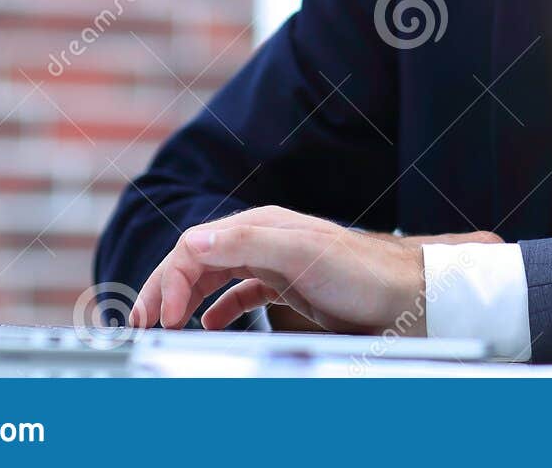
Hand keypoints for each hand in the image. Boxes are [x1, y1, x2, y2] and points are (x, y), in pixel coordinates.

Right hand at [127, 206, 499, 333]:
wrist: (408, 295)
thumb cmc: (362, 272)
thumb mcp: (302, 252)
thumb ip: (248, 242)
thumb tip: (194, 241)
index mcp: (261, 226)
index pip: (194, 246)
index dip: (168, 280)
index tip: (160, 318)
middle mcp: (264, 239)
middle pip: (197, 259)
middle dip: (163, 289)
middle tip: (143, 324)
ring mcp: (275, 262)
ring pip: (213, 275)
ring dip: (183, 297)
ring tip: (163, 324)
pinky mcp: (288, 286)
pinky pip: (238, 292)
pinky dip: (216, 307)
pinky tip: (207, 323)